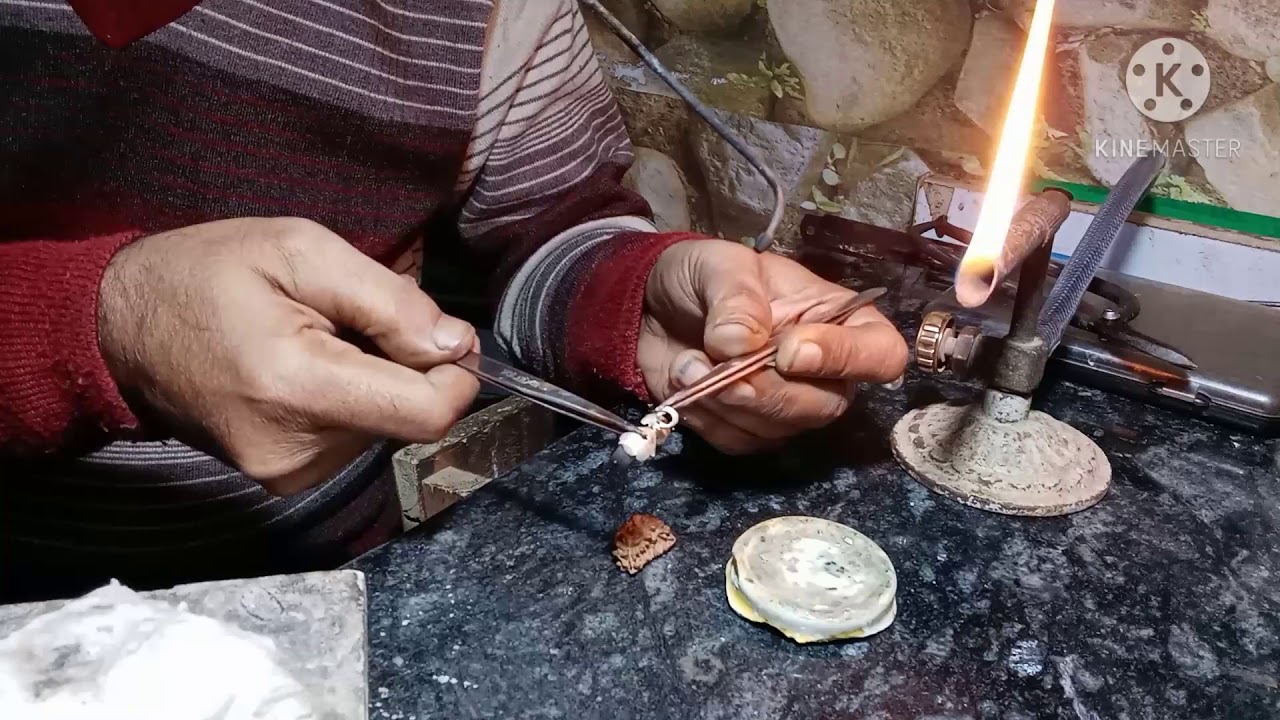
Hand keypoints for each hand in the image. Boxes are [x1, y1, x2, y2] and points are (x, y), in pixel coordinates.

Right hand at [98, 217, 479, 494]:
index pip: (426, 414)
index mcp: (297, 388)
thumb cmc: (204, 276)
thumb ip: (388, 300)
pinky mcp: (281, 479)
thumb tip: (455, 343)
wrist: (116, 327)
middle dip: (403, 366)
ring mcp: (284, 474)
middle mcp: (295, 450)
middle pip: (407, 417)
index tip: (446, 335)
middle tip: (349, 320)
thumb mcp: (299, 250)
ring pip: (382, 427)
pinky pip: (351, 438)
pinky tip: (306, 370)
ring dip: (373, 381)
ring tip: (316, 340)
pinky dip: (348, 401)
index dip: (456, 375)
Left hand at [638, 239, 907, 454]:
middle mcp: (826, 371)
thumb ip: (736, 299)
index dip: (843, 359)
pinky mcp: (749, 430)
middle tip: (720, 365)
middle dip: (768, 391)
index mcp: (839, 319)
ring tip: (688, 363)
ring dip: (726, 401)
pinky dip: (706, 416)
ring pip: (780, 428)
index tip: (787, 350)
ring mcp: (789, 406)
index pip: (880, 354)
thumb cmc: (704, 278)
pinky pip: (740, 441)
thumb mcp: (720, 265)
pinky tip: (685, 380)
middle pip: (826, 405)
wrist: (654, 307)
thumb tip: (741, 344)